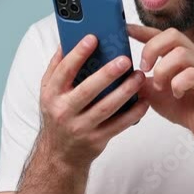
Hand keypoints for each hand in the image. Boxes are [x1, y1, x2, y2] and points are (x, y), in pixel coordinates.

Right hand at [36, 34, 149, 168]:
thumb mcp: (49, 92)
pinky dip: (133, 113)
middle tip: (125, 59)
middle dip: (107, 74)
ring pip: (106, 108)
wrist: (59, 154)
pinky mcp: (97, 140)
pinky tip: (144, 100)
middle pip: (88, 90)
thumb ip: (57, 67)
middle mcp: (64, 112)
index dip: (78, 54)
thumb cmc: (57, 114)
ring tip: (139, 76)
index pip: (64, 71)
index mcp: (52, 95)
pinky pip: (119, 125)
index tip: (93, 38)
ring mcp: (81, 127)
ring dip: (125, 91)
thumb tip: (67, 40)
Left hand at [127, 24, 193, 146]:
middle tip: (144, 68)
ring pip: (181, 54)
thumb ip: (140, 81)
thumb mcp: (154, 92)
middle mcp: (193, 56)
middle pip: (172, 35)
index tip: (125, 29)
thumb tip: (120, 76)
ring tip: (159, 86)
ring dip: (164, 70)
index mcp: (180, 54)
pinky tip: (176, 94)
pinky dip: (178, 84)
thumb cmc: (183, 105)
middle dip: (152, 49)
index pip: (161, 34)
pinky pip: (193, 75)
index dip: (142, 30)